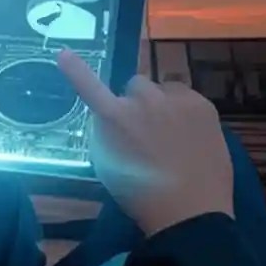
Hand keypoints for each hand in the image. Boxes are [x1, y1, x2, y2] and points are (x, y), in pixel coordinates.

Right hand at [58, 50, 232, 235]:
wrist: (189, 212)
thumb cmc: (140, 194)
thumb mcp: (107, 163)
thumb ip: (106, 132)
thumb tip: (110, 117)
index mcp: (114, 118)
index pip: (89, 87)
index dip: (75, 70)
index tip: (63, 53)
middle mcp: (143, 101)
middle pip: (134, 86)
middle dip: (135, 100)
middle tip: (143, 127)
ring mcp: (176, 101)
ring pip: (163, 89)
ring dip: (161, 103)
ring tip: (169, 132)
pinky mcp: (203, 106)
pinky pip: (186, 97)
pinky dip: (183, 110)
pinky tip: (187, 133)